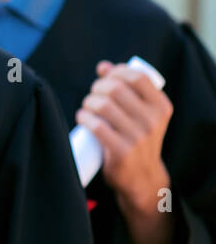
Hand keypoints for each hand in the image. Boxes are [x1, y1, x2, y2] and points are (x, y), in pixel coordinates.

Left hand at [77, 61, 172, 214]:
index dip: (116, 72)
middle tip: (93, 96)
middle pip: (115, 88)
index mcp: (161, 107)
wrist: (142, 177)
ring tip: (87, 108)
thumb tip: (103, 66)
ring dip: (88, 102)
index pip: (137, 77)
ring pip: (103, 105)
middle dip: (97, 88)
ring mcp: (138, 137)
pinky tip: (82, 118)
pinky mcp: (122, 151)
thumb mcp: (141, 113)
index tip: (106, 78)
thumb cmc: (136, 137)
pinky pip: (95, 125)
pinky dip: (83, 117)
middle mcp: (153, 121)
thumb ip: (126, 88)